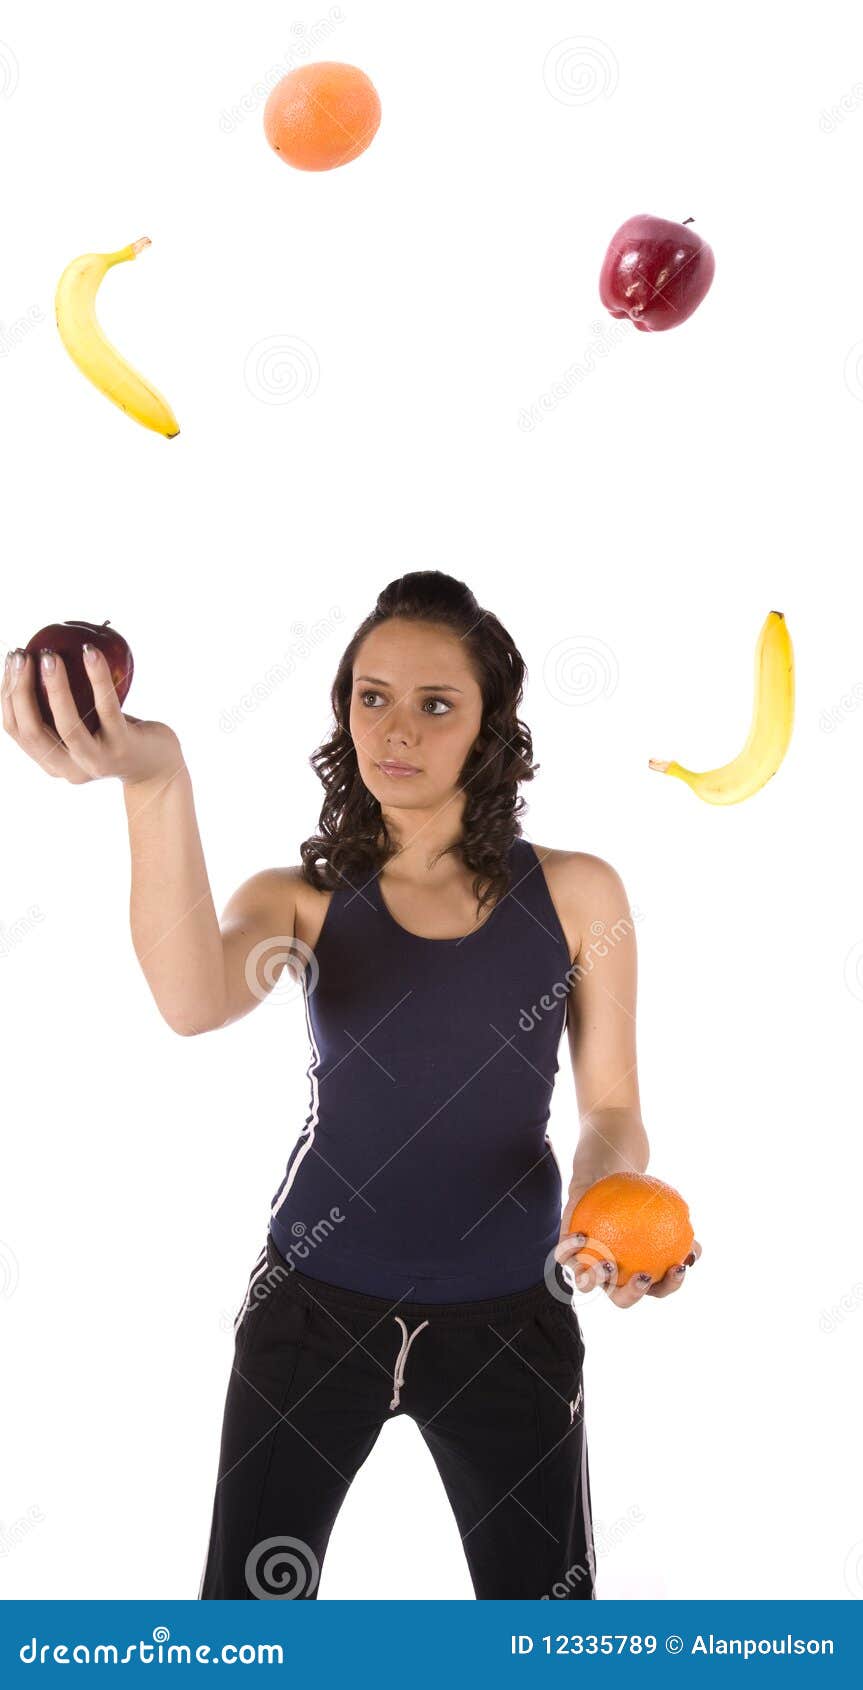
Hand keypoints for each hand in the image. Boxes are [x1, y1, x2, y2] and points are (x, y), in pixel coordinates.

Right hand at [2, 646, 183, 788]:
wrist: (159, 769)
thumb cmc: (116, 737)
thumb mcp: (84, 726)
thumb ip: (60, 708)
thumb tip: (37, 657)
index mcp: (52, 762)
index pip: (16, 730)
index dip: (8, 694)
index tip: (12, 662)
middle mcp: (69, 768)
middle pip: (33, 730)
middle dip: (21, 689)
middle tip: (23, 654)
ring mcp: (97, 760)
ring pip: (67, 724)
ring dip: (54, 687)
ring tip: (49, 654)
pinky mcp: (123, 747)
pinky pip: (107, 708)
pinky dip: (97, 678)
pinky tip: (91, 652)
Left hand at [555, 1184, 701, 1308]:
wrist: (605, 1182)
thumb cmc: (640, 1202)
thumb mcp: (665, 1214)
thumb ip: (682, 1234)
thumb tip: (695, 1251)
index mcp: (637, 1277)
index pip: (657, 1290)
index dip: (669, 1286)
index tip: (677, 1267)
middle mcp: (612, 1279)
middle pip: (621, 1300)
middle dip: (631, 1294)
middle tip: (642, 1275)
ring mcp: (588, 1268)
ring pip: (587, 1284)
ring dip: (597, 1279)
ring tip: (609, 1263)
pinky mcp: (566, 1252)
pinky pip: (565, 1255)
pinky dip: (572, 1249)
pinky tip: (582, 1235)